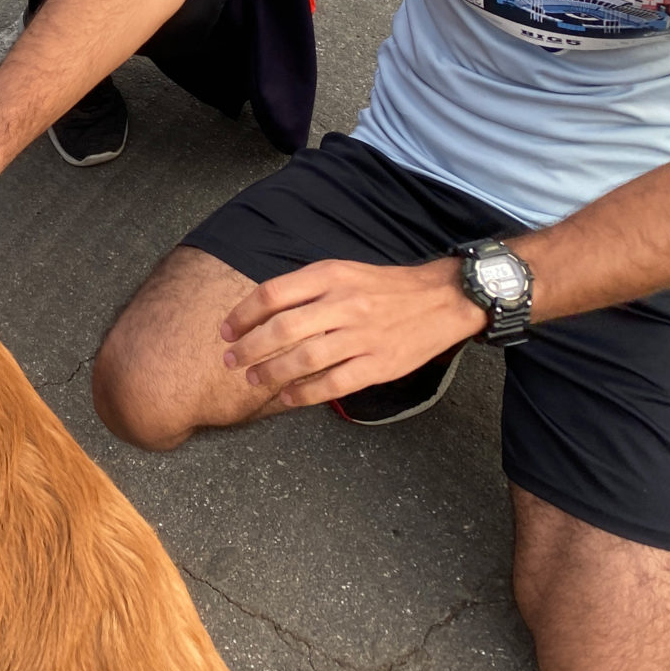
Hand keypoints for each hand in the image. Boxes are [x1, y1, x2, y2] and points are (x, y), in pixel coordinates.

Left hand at [219, 259, 487, 407]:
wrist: (443, 299)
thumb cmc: (384, 287)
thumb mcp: (344, 272)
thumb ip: (307, 289)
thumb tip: (263, 312)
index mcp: (330, 276)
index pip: (273, 294)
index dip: (242, 315)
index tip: (225, 331)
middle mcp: (344, 303)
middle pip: (282, 329)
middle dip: (249, 348)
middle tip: (230, 361)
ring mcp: (362, 336)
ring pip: (304, 359)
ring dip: (271, 373)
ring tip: (253, 380)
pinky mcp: (379, 364)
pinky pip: (334, 383)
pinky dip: (305, 394)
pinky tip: (288, 398)